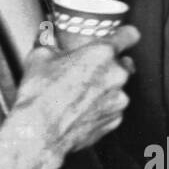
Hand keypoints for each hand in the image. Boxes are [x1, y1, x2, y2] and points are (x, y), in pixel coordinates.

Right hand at [0, 26, 138, 168]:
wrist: (40, 133)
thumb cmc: (41, 95)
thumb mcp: (39, 57)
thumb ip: (49, 41)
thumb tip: (47, 34)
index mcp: (101, 54)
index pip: (129, 35)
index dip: (125, 35)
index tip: (124, 36)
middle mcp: (116, 76)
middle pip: (122, 64)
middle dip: (108, 66)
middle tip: (86, 71)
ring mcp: (118, 100)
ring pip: (117, 88)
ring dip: (104, 88)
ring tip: (79, 95)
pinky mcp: (114, 121)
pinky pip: (111, 109)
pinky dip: (101, 108)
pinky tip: (81, 110)